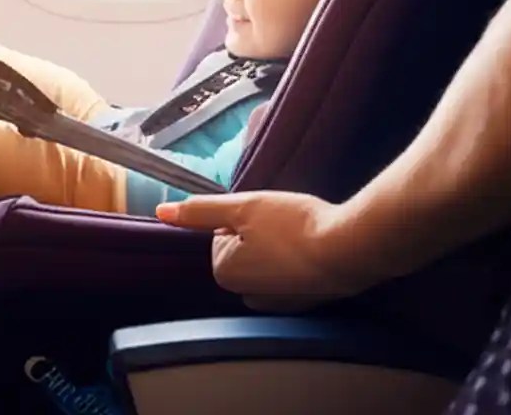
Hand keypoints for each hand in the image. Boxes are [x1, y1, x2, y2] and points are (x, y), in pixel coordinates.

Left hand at [156, 191, 367, 310]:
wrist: (350, 249)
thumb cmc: (294, 225)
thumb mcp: (243, 207)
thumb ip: (200, 210)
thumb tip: (160, 212)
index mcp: (225, 273)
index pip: (223, 234)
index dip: (245, 218)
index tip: (266, 218)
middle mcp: (245, 295)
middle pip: (245, 250)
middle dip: (261, 234)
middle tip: (286, 225)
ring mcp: (276, 303)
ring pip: (268, 261)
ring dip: (282, 247)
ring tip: (302, 236)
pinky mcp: (304, 304)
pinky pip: (291, 275)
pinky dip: (300, 262)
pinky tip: (315, 251)